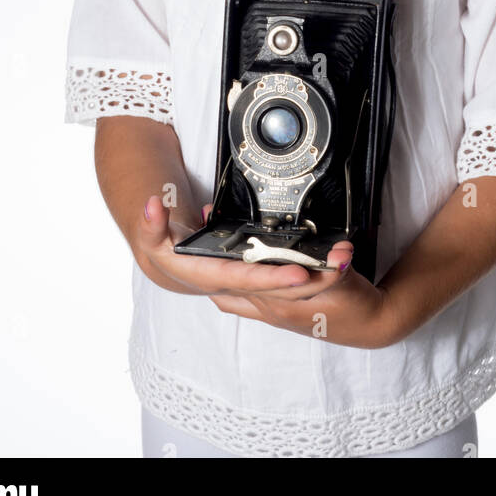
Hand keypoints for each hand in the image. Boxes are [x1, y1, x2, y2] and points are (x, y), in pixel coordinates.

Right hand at [135, 195, 356, 304]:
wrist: (168, 266)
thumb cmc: (165, 251)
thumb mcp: (152, 237)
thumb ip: (151, 222)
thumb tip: (153, 205)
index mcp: (215, 276)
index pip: (249, 279)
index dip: (274, 278)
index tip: (298, 273)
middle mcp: (236, 286)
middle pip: (277, 290)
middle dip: (309, 281)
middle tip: (338, 267)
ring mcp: (249, 286)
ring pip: (288, 289)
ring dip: (317, 279)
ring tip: (344, 262)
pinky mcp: (258, 280)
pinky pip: (288, 282)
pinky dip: (310, 276)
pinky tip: (331, 263)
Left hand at [209, 250, 397, 348]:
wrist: (368, 325)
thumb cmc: (354, 305)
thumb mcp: (347, 282)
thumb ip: (340, 268)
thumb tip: (339, 256)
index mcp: (281, 301)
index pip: (245, 278)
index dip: (226, 260)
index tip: (211, 234)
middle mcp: (271, 309)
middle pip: (228, 289)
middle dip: (209, 269)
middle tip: (191, 244)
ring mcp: (273, 313)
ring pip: (231, 298)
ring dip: (216, 280)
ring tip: (199, 258)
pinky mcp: (279, 313)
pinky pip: (243, 303)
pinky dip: (231, 290)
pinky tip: (225, 278)